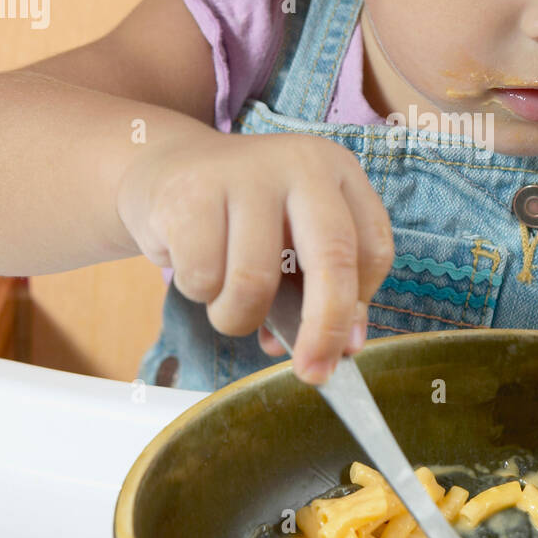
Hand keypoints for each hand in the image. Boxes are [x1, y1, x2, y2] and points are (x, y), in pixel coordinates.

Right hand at [116, 130, 394, 383]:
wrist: (165, 169)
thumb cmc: (241, 219)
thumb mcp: (293, 239)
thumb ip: (323, 287)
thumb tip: (345, 348)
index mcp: (337, 172)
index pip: (372, 248)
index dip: (360, 306)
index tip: (345, 346)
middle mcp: (300, 164)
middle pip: (333, 257)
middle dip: (325, 328)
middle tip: (312, 372)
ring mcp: (245, 173)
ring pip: (254, 282)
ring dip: (237, 316)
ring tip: (224, 298)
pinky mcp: (190, 194)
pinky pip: (203, 277)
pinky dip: (198, 292)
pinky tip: (194, 266)